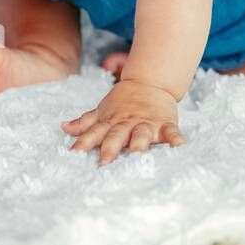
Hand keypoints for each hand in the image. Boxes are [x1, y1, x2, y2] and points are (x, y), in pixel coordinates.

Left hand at [62, 79, 185, 166]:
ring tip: (138, 154)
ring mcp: (146, 123)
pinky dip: (176, 140)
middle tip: (104, 162)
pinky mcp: (165, 123)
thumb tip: (64, 128)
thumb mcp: (103, 110)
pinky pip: (171, 133)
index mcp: (111, 121)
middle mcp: (127, 123)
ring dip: (140, 143)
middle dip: (110, 148)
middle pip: (117, 135)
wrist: (149, 82)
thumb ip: (86, 122)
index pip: (94, 132)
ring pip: (141, 133)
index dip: (83, 143)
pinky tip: (179, 148)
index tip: (74, 155)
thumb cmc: (123, 102)